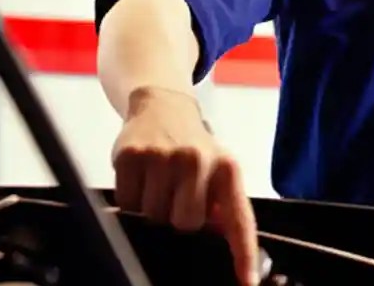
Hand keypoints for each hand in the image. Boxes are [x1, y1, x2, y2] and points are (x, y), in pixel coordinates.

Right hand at [111, 87, 259, 285]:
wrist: (163, 105)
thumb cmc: (193, 148)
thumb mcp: (217, 170)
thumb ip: (222, 205)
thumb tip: (225, 240)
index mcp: (227, 169)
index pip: (237, 219)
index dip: (243, 254)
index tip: (247, 282)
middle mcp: (198, 160)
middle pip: (185, 224)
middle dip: (178, 217)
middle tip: (177, 194)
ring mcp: (163, 156)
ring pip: (153, 217)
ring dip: (153, 208)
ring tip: (160, 182)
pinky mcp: (131, 155)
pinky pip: (127, 203)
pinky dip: (131, 198)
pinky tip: (141, 177)